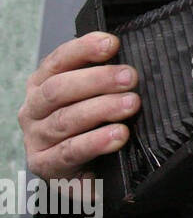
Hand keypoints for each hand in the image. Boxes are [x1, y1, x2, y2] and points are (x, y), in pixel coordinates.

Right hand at [18, 32, 138, 183]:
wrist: (78, 174)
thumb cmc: (88, 128)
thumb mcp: (94, 99)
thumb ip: (105, 81)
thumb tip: (132, 63)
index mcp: (43, 85)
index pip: (58, 60)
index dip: (83, 49)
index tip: (111, 43)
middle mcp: (34, 108)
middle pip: (59, 88)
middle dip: (97, 79)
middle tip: (130, 76)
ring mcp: (36, 138)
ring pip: (65, 119)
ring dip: (102, 108)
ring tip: (131, 104)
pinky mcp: (45, 165)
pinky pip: (70, 151)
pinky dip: (96, 141)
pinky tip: (118, 135)